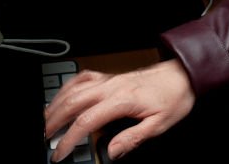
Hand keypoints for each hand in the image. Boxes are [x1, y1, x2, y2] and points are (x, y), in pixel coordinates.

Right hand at [44, 59, 195, 161]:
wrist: (183, 74)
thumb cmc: (174, 96)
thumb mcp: (159, 124)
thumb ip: (133, 138)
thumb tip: (111, 151)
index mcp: (122, 100)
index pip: (86, 121)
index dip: (69, 139)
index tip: (60, 153)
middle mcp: (112, 86)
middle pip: (73, 103)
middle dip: (54, 121)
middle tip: (45, 139)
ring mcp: (109, 79)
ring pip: (74, 89)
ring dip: (56, 104)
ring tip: (46, 121)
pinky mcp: (111, 77)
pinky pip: (83, 77)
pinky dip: (68, 86)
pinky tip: (63, 96)